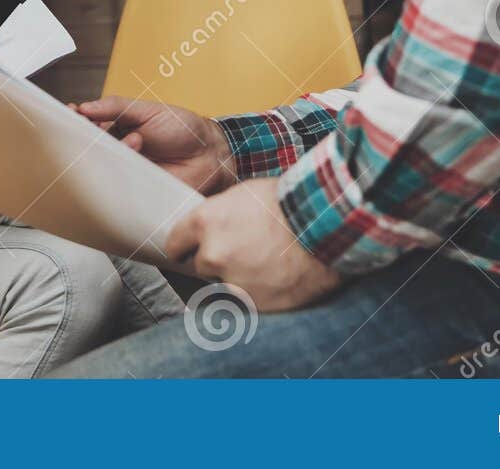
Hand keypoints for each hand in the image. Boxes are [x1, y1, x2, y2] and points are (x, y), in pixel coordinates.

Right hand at [71, 94, 236, 194]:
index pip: (87, 125)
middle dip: (89, 139)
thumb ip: (116, 107)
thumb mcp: (147, 110)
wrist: (209, 154)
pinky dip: (118, 178)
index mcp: (116, 128)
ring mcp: (123, 170)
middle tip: (96, 132)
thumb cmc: (181, 128)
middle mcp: (116, 150)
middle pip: (89, 148)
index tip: (70, 113)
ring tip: (137, 141)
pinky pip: (115, 188)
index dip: (75, 121)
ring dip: (113, 153)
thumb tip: (86, 107)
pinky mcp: (132, 190)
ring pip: (100, 167)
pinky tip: (132, 165)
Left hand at [166, 178, 342, 311]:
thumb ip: (221, 214)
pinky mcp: (254, 304)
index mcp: (205, 222)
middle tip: (243, 250)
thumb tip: (213, 226)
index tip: (189, 248)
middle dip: (217, 259)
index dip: (184, 245)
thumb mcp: (244, 194)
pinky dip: (259, 293)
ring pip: (224, 284)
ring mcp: (232, 282)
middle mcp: (213, 254)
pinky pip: (248, 301)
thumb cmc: (289, 203)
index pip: (174, 243)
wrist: (325, 227)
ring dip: (238, 277)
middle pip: (201, 264)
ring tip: (265, 264)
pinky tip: (276, 278)